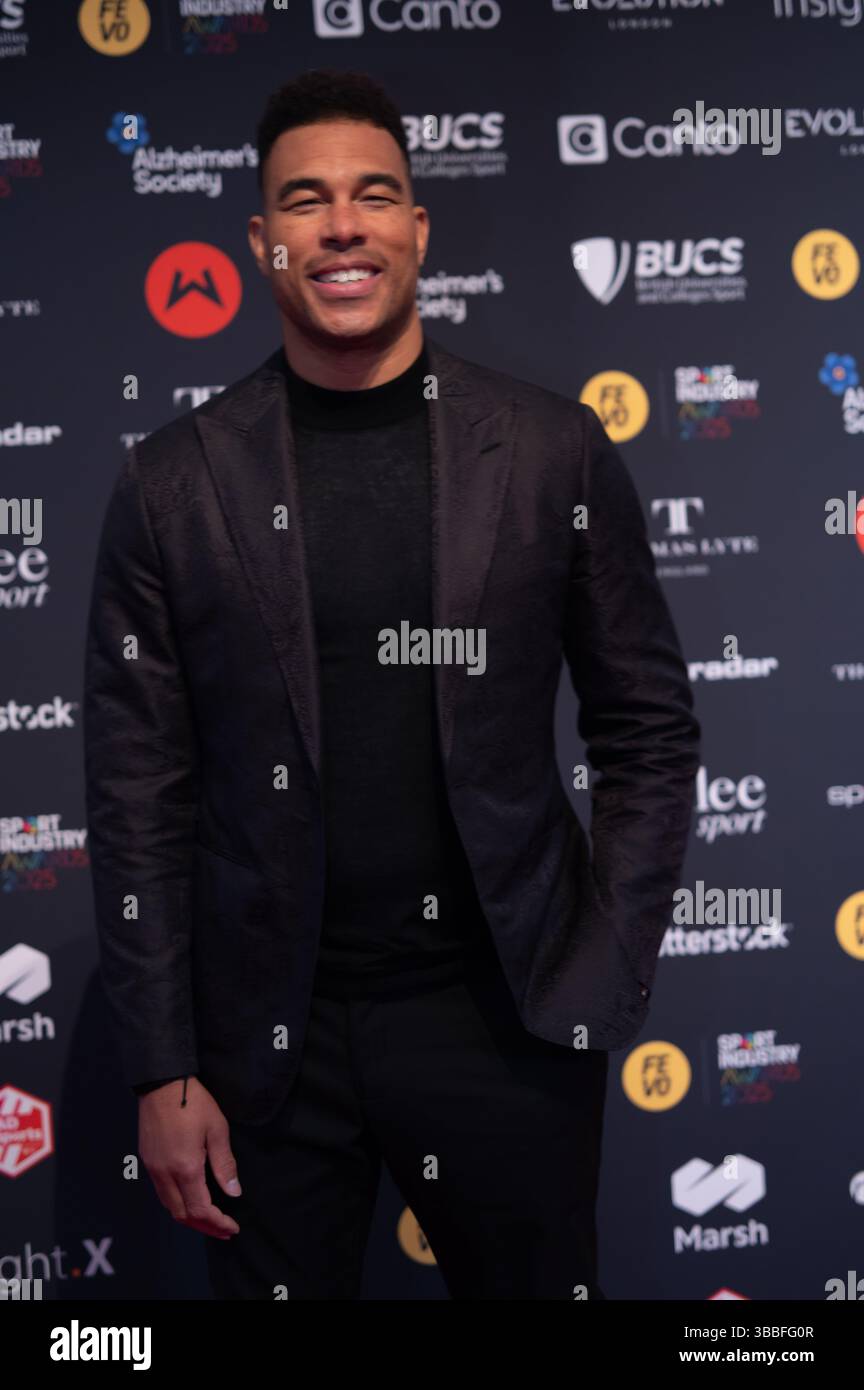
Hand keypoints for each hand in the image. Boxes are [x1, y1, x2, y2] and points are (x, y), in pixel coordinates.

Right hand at [138, 1077, 241, 1239]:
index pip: (201, 1210)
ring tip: (210, 1219)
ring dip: (190, 1218)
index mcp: (185, 1168)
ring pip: (170, 1207)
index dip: (217, 1223)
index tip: (232, 1228)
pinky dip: (177, 1204)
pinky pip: (162, 1193)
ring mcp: (153, 1168)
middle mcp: (165, 1174)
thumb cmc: (193, 1102)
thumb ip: (224, 1164)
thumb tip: (234, 1192)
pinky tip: (190, 1198)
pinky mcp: (148, 1161)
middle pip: (183, 1215)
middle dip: (205, 1227)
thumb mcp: (217, 1130)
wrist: (162, 1083)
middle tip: (224, 1230)